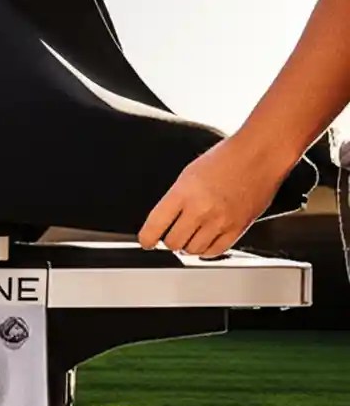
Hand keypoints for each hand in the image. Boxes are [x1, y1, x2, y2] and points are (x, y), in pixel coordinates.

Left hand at [137, 135, 291, 256]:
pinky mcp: (238, 228)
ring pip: (192, 250)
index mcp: (183, 193)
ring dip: (187, 246)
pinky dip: (206, 251)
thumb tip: (163, 222)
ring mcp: (220, 221)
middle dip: (168, 241)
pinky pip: (215, 251)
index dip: (146, 238)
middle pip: (173, 242)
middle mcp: (200, 209)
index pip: (155, 226)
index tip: (146, 241)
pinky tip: (204, 243)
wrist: (259, 155)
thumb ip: (174, 199)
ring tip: (189, 236)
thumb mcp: (188, 174)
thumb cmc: (226, 158)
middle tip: (170, 234)